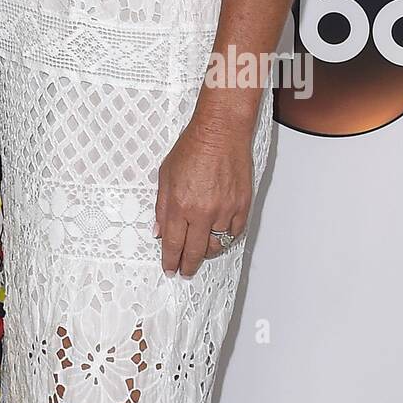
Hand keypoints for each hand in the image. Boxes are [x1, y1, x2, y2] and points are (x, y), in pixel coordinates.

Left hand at [154, 117, 253, 277]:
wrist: (221, 132)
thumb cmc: (193, 148)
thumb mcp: (166, 175)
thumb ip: (162, 207)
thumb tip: (160, 231)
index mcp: (181, 204)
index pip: (174, 244)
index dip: (171, 261)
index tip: (170, 269)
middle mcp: (203, 211)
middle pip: (196, 251)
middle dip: (188, 265)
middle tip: (185, 271)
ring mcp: (225, 210)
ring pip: (217, 245)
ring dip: (207, 251)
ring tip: (201, 251)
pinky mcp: (242, 206)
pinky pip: (234, 233)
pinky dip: (226, 238)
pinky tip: (219, 237)